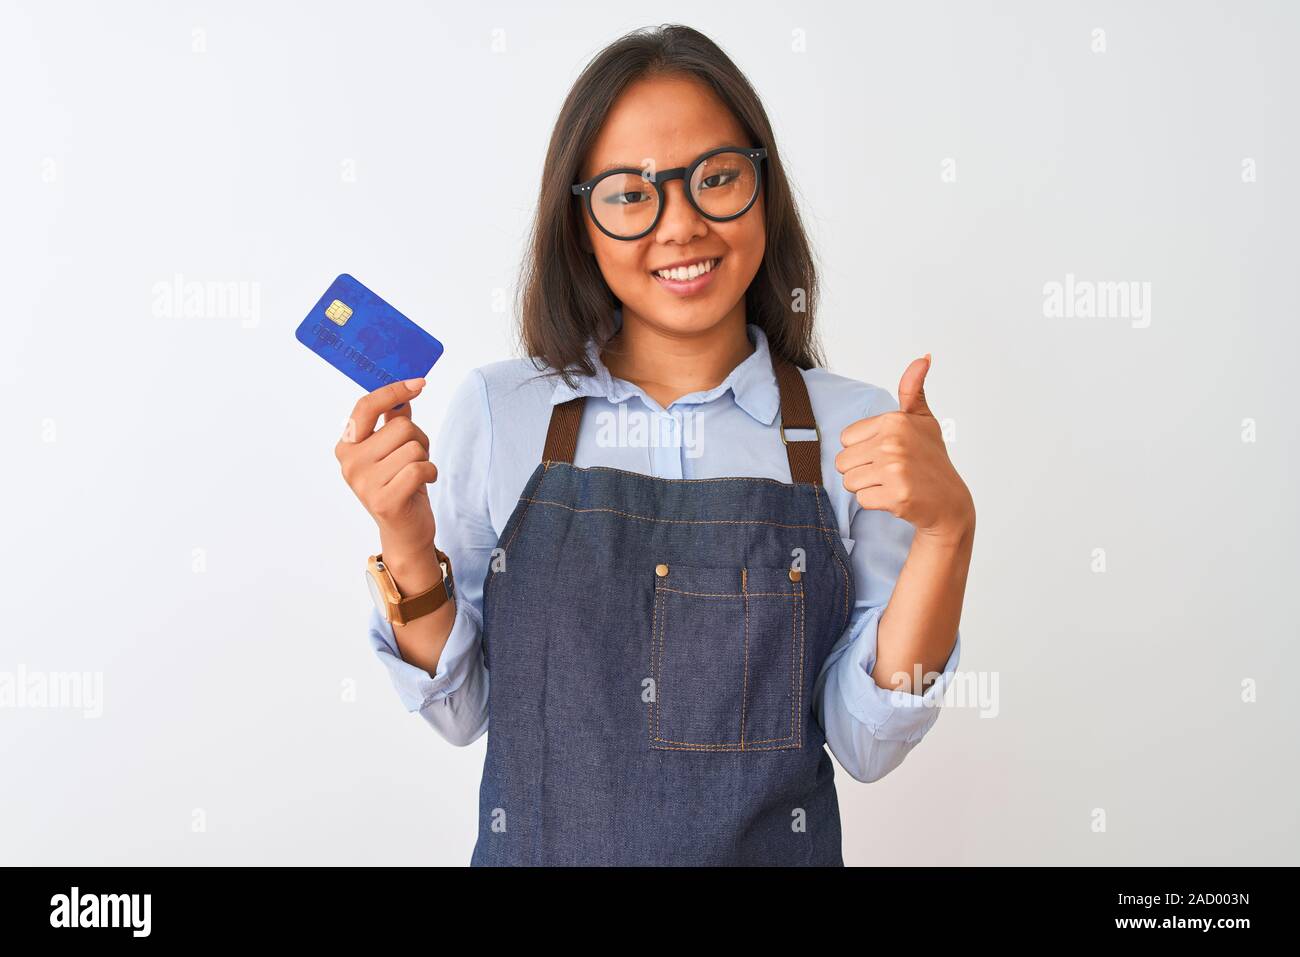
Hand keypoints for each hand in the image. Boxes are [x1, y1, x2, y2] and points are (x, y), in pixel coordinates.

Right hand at [335, 378, 439, 564]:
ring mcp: (364, 483)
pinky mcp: (384, 500)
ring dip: (425, 457)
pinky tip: (423, 484)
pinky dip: (430, 473)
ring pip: (413, 447)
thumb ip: (393, 421)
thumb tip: (402, 394)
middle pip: (401, 426)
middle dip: (419, 439)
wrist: (404, 531)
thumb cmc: (400, 485)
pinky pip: (420, 468)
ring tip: (417, 474)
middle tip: (415, 458)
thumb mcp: (394, 450)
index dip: (394, 391)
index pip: (367, 406)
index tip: (418, 384)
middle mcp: (350, 462)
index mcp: (347, 445)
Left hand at [834, 355, 974, 543]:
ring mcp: (895, 469)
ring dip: (867, 487)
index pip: (846, 438)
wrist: (949, 502)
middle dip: (861, 470)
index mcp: (894, 421)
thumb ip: (913, 389)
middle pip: (843, 461)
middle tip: (888, 472)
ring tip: (891, 483)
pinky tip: (896, 497)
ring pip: (850, 481)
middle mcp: (893, 442)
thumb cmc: (931, 459)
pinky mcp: (896, 495)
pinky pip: (862, 500)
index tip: (886, 452)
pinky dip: (876, 502)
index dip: (862, 449)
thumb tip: (923, 357)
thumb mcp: (923, 420)